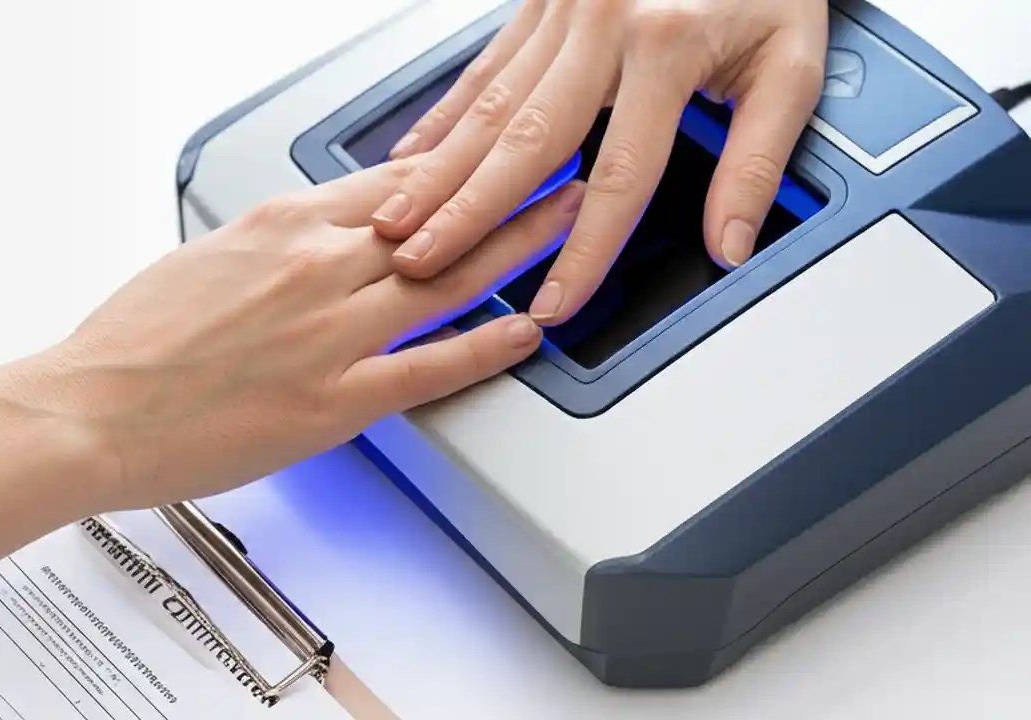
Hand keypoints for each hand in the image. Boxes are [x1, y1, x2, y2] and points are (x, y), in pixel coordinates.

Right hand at [48, 162, 583, 508]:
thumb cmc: (131, 343)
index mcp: (279, 225)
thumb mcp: (204, 259)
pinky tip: (525, 334)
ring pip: (446, 281)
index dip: (456, 167)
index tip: (491, 155)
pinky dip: (485, 348)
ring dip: (517, 250)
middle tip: (560, 172)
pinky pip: (428, 368)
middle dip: (508, 192)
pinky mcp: (334, 400)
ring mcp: (330, 332)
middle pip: (437, 219)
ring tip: (566, 231)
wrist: (89, 409)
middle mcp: (314, 266)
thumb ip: (273, 248)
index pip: (391, 183)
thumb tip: (312, 243)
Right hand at [371, 0, 827, 324]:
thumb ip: (757, 159)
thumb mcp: (793, 64)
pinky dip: (444, 117)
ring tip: (396, 220)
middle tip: (422, 262)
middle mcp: (604, 23)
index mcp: (668, 45)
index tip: (554, 301)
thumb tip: (730, 243)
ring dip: (439, 170)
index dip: (583, 250)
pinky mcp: (539, 0)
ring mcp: (563, 8)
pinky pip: (483, 67)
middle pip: (526, 142)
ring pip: (489, 106)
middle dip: (468, 212)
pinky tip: (412, 156)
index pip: (620, 174)